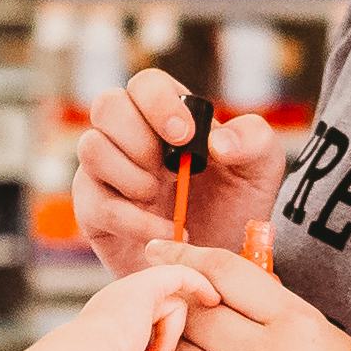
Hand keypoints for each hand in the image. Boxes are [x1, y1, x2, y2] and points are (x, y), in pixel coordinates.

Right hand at [66, 258, 215, 350]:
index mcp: (113, 325)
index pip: (150, 325)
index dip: (164, 345)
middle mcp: (120, 303)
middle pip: (164, 314)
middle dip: (170, 339)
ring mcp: (132, 291)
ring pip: (174, 305)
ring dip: (171, 335)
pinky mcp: (145, 285)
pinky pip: (180, 275)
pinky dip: (198, 284)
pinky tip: (213, 298)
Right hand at [73, 67, 284, 278]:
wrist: (216, 266)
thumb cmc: (234, 209)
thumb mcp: (260, 170)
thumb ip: (254, 140)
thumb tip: (218, 142)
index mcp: (167, 115)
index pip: (146, 84)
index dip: (158, 103)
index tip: (185, 137)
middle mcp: (129, 136)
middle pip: (107, 106)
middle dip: (141, 140)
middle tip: (170, 171)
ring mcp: (106, 172)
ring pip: (90, 147)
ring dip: (131, 176)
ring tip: (164, 201)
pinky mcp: (94, 210)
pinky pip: (95, 202)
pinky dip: (134, 220)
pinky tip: (166, 233)